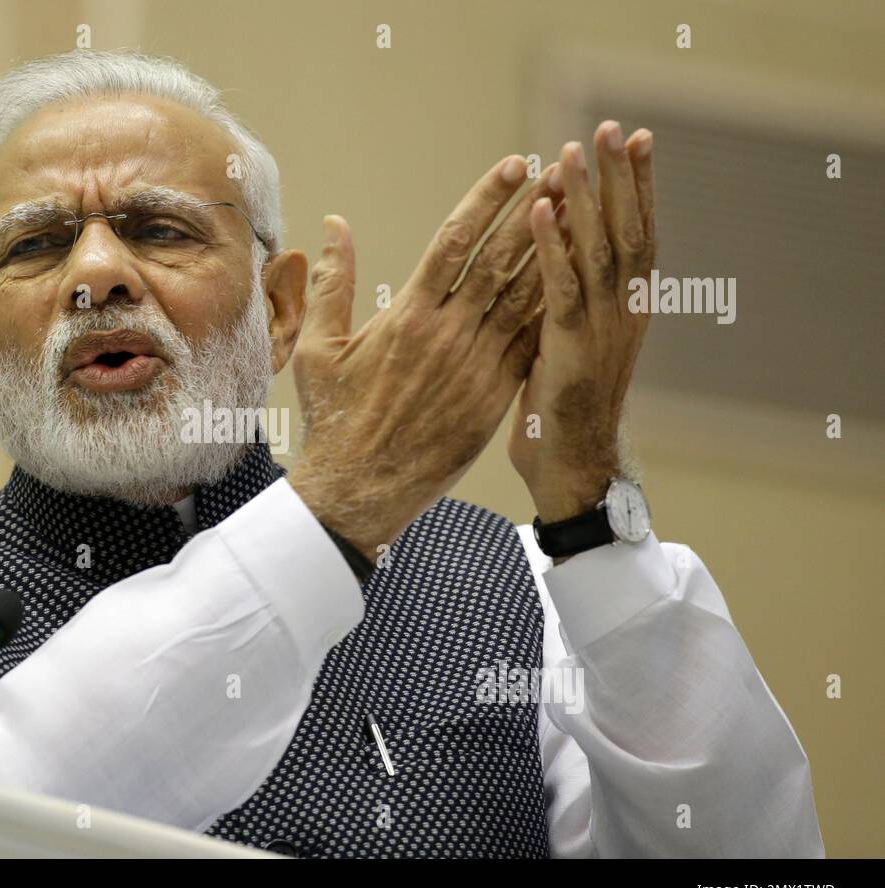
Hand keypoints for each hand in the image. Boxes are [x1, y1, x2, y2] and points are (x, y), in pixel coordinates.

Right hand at [289, 155, 561, 559]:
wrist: (361, 488)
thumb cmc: (334, 419)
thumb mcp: (318, 349)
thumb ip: (332, 284)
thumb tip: (335, 225)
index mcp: (408, 315)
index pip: (456, 240)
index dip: (488, 199)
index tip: (514, 165)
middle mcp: (449, 334)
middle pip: (502, 259)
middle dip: (536, 212)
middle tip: (567, 173)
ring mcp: (477, 366)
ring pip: (526, 297)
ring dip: (556, 253)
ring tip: (582, 215)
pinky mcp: (494, 395)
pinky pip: (531, 342)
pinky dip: (554, 308)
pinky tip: (575, 281)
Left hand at [507, 122, 655, 521]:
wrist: (573, 469)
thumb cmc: (564, 411)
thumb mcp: (574, 344)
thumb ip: (572, 300)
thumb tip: (559, 258)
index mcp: (628, 308)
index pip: (639, 232)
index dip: (637, 186)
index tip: (633, 139)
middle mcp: (624, 312)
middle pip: (628, 229)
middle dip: (621, 177)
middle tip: (612, 128)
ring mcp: (600, 331)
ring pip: (598, 250)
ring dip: (585, 199)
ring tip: (572, 152)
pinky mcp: (568, 349)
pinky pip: (559, 288)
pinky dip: (551, 247)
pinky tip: (537, 210)